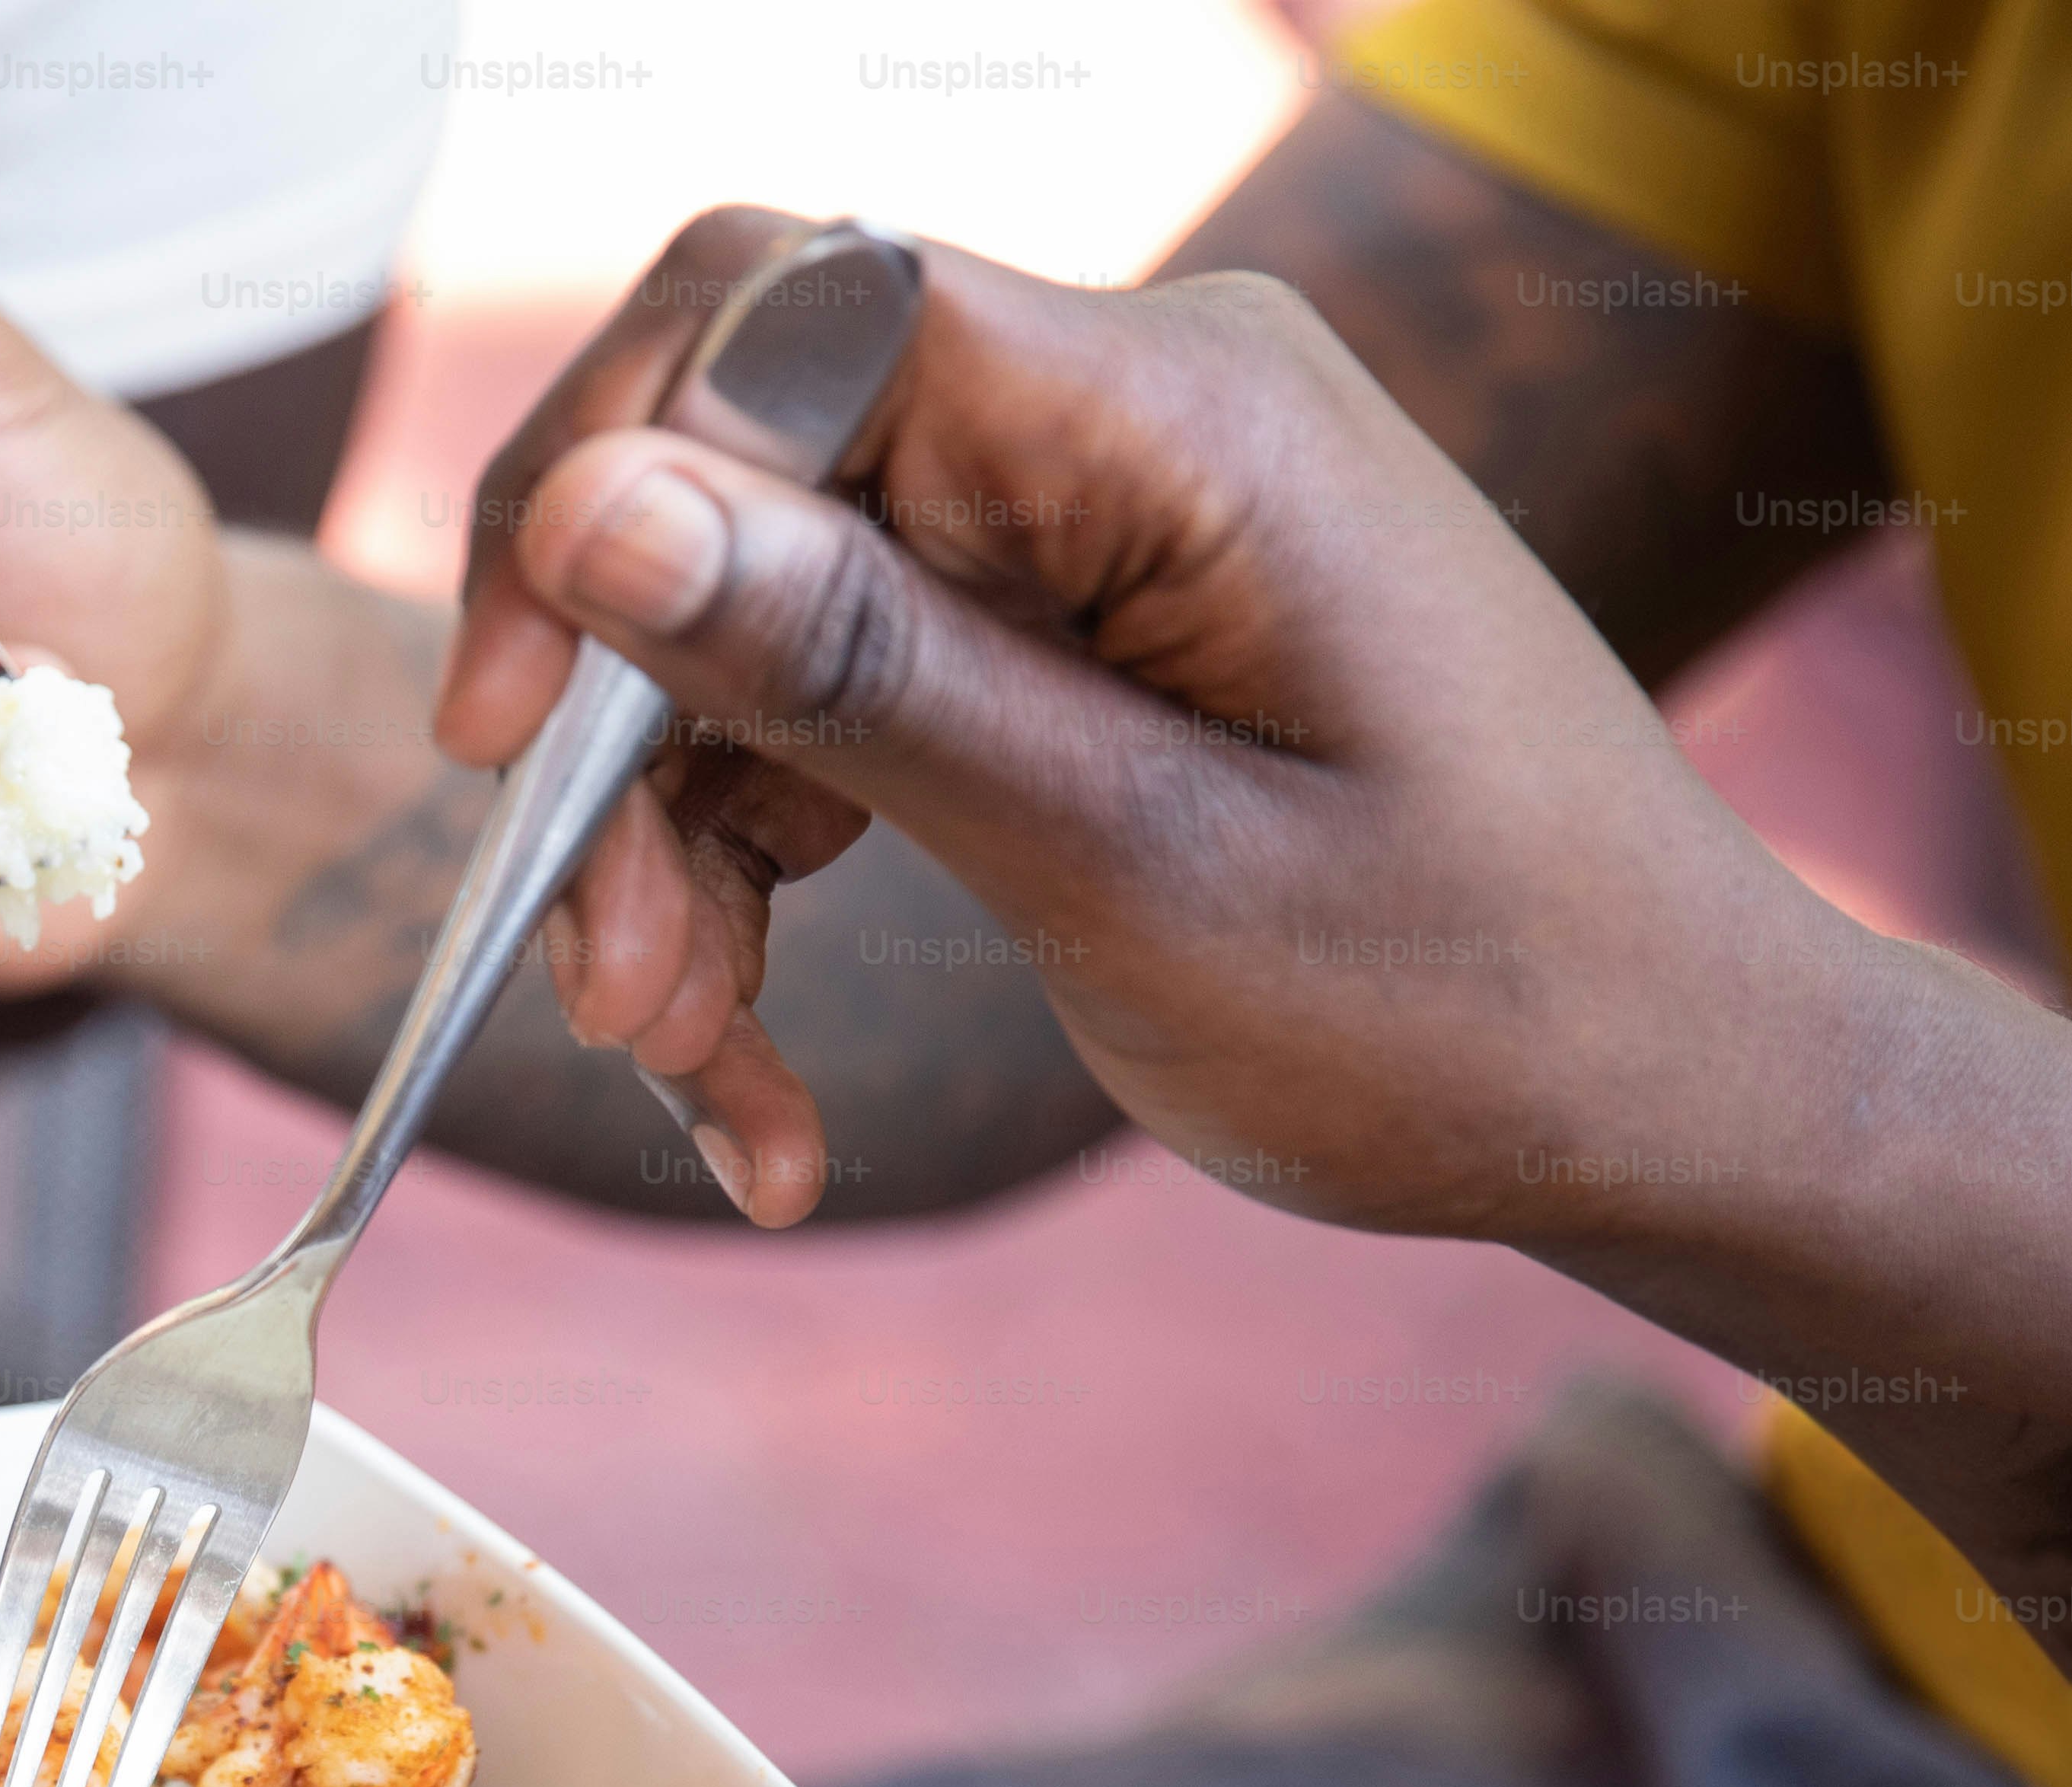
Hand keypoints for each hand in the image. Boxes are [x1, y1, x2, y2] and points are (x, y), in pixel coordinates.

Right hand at [433, 213, 1837, 1240]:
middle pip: (723, 483)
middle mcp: (1113, 418)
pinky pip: (820, 706)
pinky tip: (754, 1076)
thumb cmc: (1462, 999)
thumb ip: (858, 671)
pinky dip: (756, 885)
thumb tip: (591, 504)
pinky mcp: (1052, 621)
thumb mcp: (1135, 862)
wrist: (1654, 1091)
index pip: (773, 315)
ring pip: (737, 624)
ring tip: (706, 1073)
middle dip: (621, 738)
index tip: (511, 745)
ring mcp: (1080, 517)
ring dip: (671, 856)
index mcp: (1173, 413)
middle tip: (614, 995)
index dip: (593, 497)